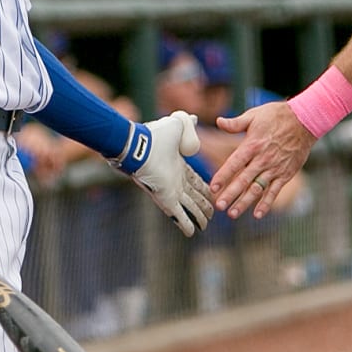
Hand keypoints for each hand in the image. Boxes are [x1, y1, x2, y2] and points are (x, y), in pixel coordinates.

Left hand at [116, 111, 213, 235]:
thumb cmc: (156, 135)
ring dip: (197, 216)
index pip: (195, 180)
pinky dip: (184, 224)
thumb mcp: (177, 125)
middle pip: (193, 196)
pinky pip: (177, 214)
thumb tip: (195, 118)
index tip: (212, 194)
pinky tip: (191, 233)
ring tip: (205, 225)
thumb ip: (188, 124)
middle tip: (212, 214)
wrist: (139, 146)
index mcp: (178, 166)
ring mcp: (170, 190)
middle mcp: (175, 180)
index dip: (204, 188)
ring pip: (188, 207)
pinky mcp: (165, 199)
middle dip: (202, 205)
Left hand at [210, 100, 315, 219]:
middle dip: (230, 194)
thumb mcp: (254, 115)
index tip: (213, 187)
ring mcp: (274, 168)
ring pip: (257, 189)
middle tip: (219, 206)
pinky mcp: (285, 174)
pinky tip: (258, 214)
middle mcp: (262, 159)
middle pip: (243, 180)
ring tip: (233, 214)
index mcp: (252, 145)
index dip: (223, 176)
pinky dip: (267, 203)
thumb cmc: (278, 116)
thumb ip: (236, 123)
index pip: (234, 163)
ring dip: (245, 202)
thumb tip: (218, 121)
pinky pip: (274, 191)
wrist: (305, 120)